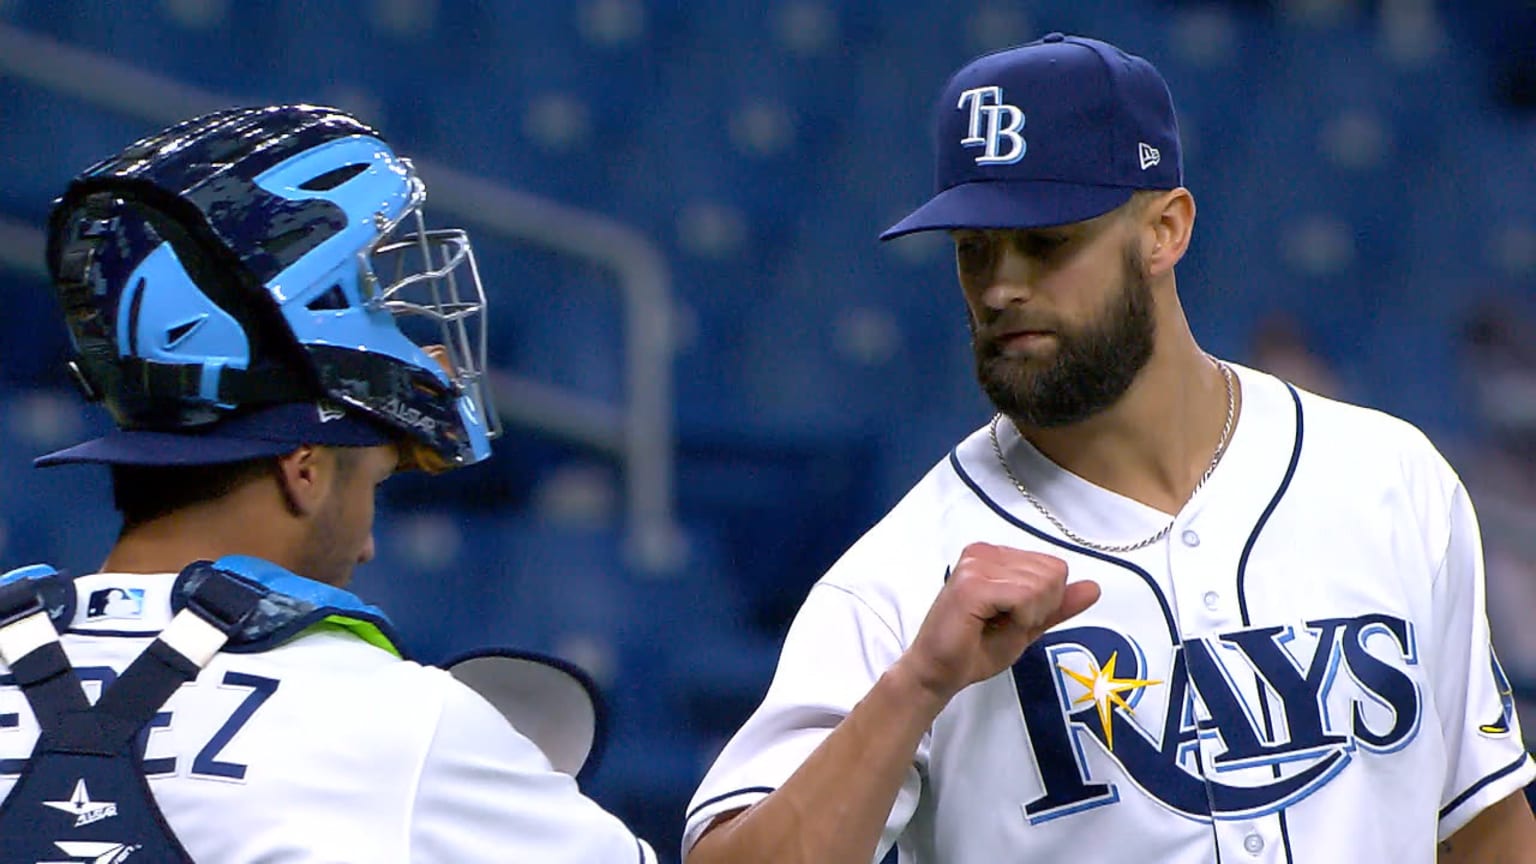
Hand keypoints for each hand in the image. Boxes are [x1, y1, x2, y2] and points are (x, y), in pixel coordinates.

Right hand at [896, 542, 1099, 704]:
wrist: (939, 672)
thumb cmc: (973, 649)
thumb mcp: (1027, 625)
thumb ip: (1057, 604)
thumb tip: (1093, 587)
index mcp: (996, 555)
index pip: (1055, 567)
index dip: (1046, 601)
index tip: (1014, 617)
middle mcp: (985, 552)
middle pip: (1053, 573)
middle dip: (1039, 608)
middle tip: (1003, 623)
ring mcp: (976, 564)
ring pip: (1042, 584)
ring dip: (1027, 615)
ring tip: (994, 623)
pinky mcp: (972, 582)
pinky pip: (1025, 595)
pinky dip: (1020, 617)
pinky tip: (992, 624)